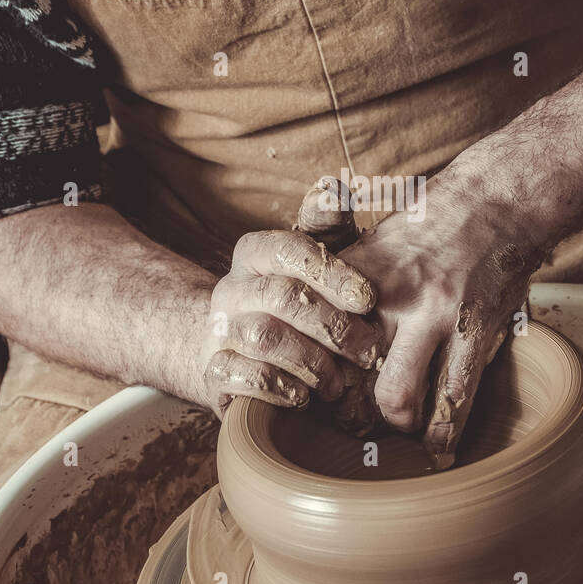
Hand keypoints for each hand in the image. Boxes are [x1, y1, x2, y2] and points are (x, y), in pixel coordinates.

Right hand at [201, 227, 382, 416]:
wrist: (246, 353)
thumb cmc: (301, 300)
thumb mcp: (319, 259)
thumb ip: (328, 225)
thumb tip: (332, 189)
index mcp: (254, 254)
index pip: (288, 249)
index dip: (331, 273)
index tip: (366, 298)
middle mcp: (231, 289)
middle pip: (282, 297)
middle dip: (332, 325)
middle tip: (367, 349)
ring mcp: (219, 331)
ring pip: (264, 339)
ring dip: (312, 362)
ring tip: (339, 380)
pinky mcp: (215, 373)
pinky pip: (245, 378)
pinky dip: (281, 388)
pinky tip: (304, 394)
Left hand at [339, 159, 545, 467]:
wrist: (500, 199)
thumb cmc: (436, 219)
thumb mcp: (378, 236)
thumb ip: (348, 279)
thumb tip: (315, 316)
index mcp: (362, 270)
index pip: (320, 332)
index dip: (312, 365)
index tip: (312, 384)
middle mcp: (393, 295)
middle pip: (348, 370)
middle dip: (345, 405)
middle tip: (349, 420)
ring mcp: (437, 315)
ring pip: (397, 394)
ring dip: (394, 422)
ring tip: (397, 430)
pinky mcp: (476, 331)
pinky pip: (455, 395)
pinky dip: (444, 433)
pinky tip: (438, 450)